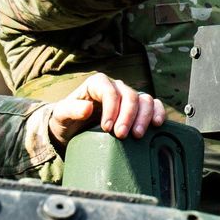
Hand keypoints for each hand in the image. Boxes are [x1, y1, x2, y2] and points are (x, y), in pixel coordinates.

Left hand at [44, 73, 165, 151]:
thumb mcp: (62, 114)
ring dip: (144, 117)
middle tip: (122, 135)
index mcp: (98, 84)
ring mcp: (128, 97)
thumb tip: (88, 108)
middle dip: (128, 116)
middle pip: (129, 96)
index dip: (112, 108)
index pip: (110, 91)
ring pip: (144, 100)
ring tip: (138, 135)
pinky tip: (157, 124)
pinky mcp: (138, 109)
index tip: (107, 128)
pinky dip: (158, 113)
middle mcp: (116, 87)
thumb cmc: (67, 120)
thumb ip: (71, 109)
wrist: (73, 130)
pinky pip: (154, 105)